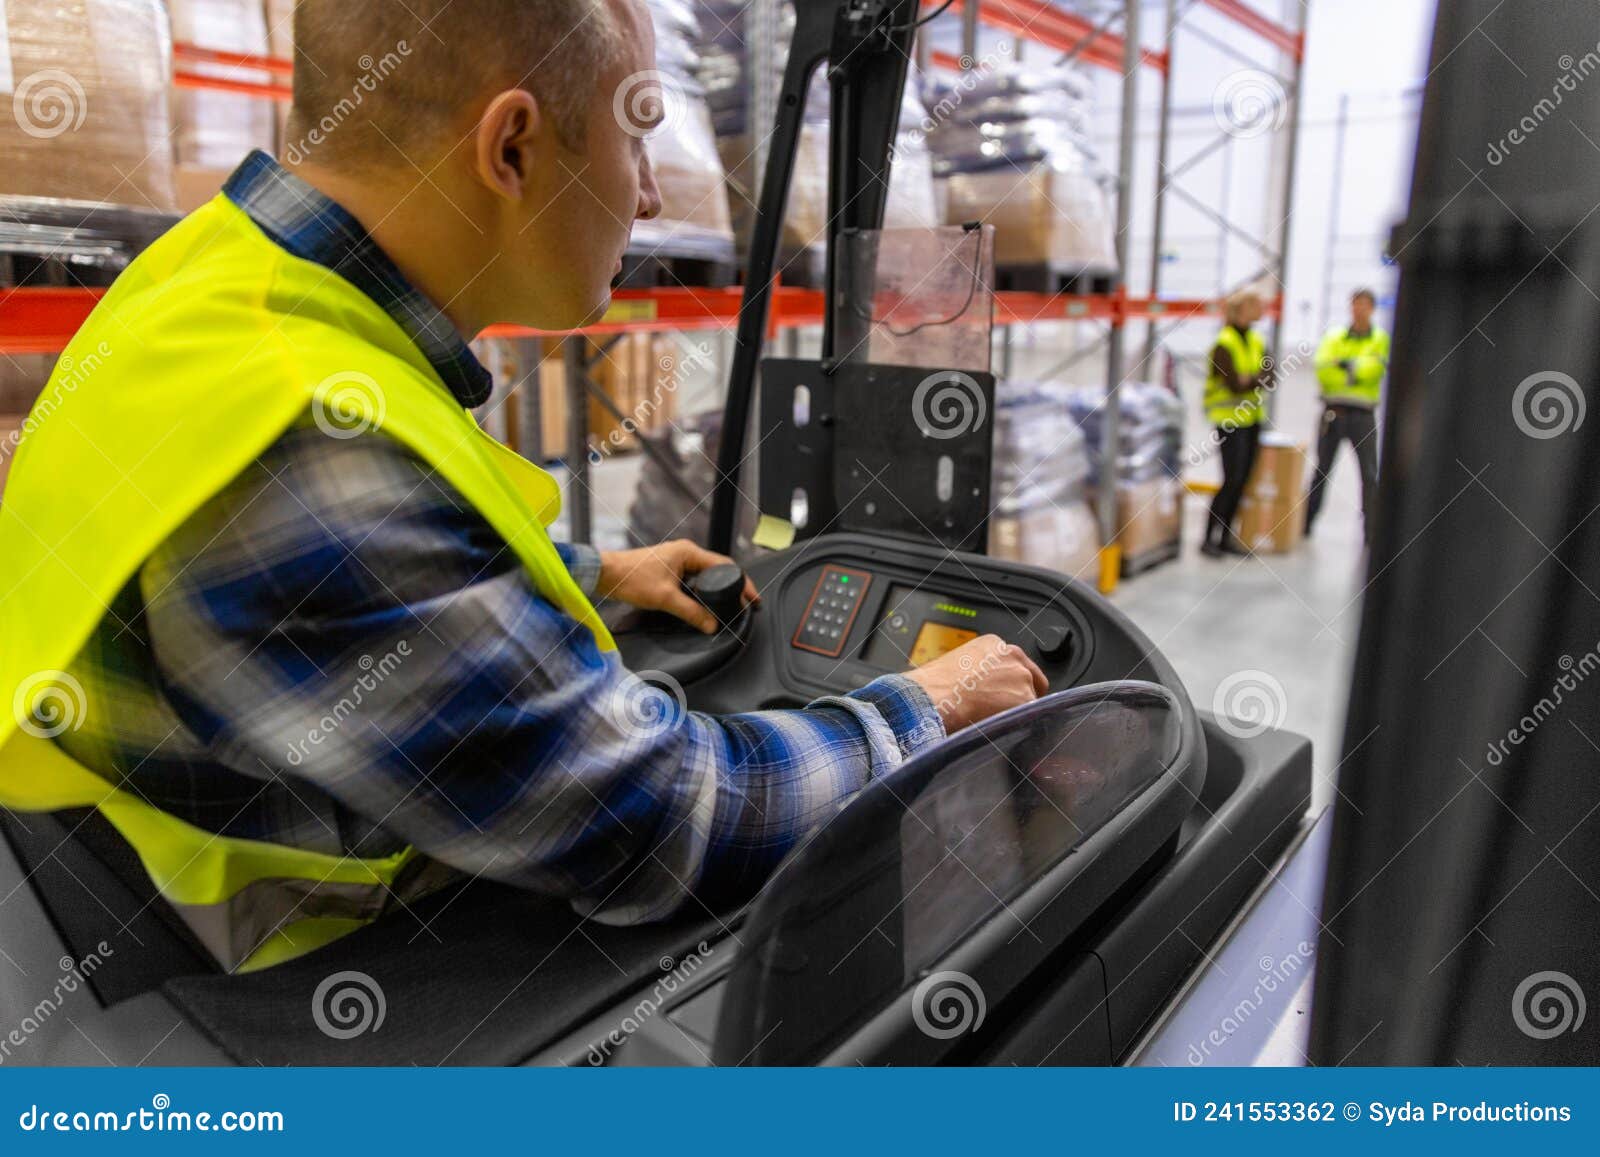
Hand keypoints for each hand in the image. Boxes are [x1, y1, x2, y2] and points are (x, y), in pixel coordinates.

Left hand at [596, 539, 759, 633]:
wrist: (605, 574)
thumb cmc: (630, 578)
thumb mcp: (664, 598)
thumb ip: (690, 612)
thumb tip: (711, 625)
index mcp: (688, 552)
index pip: (725, 565)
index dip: (742, 582)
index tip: (752, 598)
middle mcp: (685, 553)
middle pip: (718, 570)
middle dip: (733, 587)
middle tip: (746, 604)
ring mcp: (677, 560)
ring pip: (706, 576)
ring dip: (718, 589)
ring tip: (730, 605)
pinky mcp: (670, 570)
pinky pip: (694, 580)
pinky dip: (703, 591)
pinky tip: (706, 603)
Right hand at [905, 634, 1048, 733]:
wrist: (933, 699)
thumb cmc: (934, 687)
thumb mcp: (956, 666)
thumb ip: (977, 671)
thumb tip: (978, 687)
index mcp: (993, 644)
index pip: (1014, 663)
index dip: (1008, 682)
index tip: (1001, 692)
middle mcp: (1011, 655)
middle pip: (1028, 678)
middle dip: (1017, 694)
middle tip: (1000, 709)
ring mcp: (1021, 676)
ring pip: (1030, 698)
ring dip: (1017, 710)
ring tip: (994, 721)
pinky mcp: (1026, 699)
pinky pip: (1030, 716)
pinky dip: (1018, 724)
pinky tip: (999, 727)